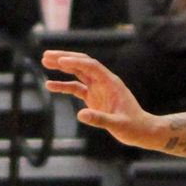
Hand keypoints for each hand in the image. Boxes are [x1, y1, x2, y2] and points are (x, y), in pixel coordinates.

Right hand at [40, 51, 160, 148]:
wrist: (142, 131)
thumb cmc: (133, 127)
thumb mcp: (118, 125)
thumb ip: (100, 119)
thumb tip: (81, 115)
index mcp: (111, 83)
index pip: (92, 67)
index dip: (76, 62)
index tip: (60, 61)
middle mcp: (103, 82)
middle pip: (82, 63)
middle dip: (65, 58)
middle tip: (46, 55)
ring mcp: (98, 88)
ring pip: (77, 72)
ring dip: (62, 66)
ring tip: (44, 61)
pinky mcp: (93, 97)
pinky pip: (76, 87)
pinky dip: (63, 85)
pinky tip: (50, 85)